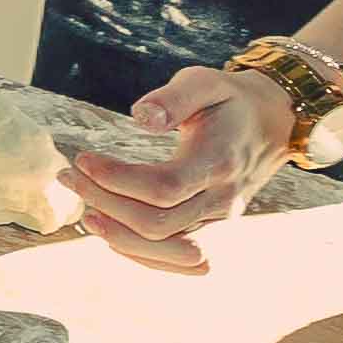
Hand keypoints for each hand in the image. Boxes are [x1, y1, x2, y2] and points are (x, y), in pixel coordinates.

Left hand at [70, 62, 296, 265]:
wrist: (271, 124)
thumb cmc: (229, 101)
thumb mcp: (206, 82)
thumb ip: (174, 98)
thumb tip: (141, 116)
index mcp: (219, 162)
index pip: (163, 188)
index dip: (116, 179)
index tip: (82, 159)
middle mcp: (223, 199)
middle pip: (157, 223)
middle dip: (104, 203)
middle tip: (70, 177)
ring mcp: (221, 221)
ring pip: (166, 251)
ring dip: (117, 236)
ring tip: (84, 212)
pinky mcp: (214, 231)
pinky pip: (177, 261)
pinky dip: (139, 253)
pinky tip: (109, 230)